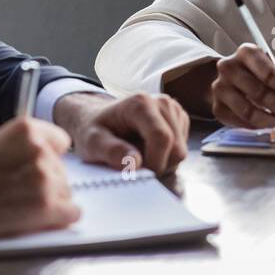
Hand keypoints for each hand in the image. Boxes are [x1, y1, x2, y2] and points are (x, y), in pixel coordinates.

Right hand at [0, 117, 80, 240]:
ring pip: (66, 192)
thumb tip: (46, 151)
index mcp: (28, 129)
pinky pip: (72, 213)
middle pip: (62, 170)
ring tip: (20, 205)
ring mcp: (45, 178)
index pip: (61, 141)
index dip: (49, 157)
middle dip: (46, 182)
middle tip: (18, 191)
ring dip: (50, 201)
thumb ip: (23, 143)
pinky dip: (59, 218)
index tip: (36, 168)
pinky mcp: (47, 205)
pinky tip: (38, 218)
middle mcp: (40, 150)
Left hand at [55, 92, 188, 174]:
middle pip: (176, 148)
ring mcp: (173, 110)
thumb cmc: (95, 130)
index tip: (137, 172)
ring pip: (181, 151)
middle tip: (135, 164)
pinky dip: (167, 156)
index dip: (154, 162)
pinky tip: (149, 149)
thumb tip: (135, 163)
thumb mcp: (93, 142)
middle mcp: (161, 102)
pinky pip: (181, 149)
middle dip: (158, 164)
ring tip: (140, 154)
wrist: (98, 118)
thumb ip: (111, 151)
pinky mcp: (179, 119)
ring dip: (163, 161)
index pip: (162, 138)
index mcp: (141, 103)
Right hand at [211, 43, 274, 128]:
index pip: (269, 74)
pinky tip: (264, 122)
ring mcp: (219, 87)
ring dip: (269, 120)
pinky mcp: (217, 107)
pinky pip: (240, 122)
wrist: (235, 83)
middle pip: (259, 93)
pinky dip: (257, 126)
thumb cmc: (262, 76)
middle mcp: (228, 67)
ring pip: (248, 111)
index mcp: (246, 52)